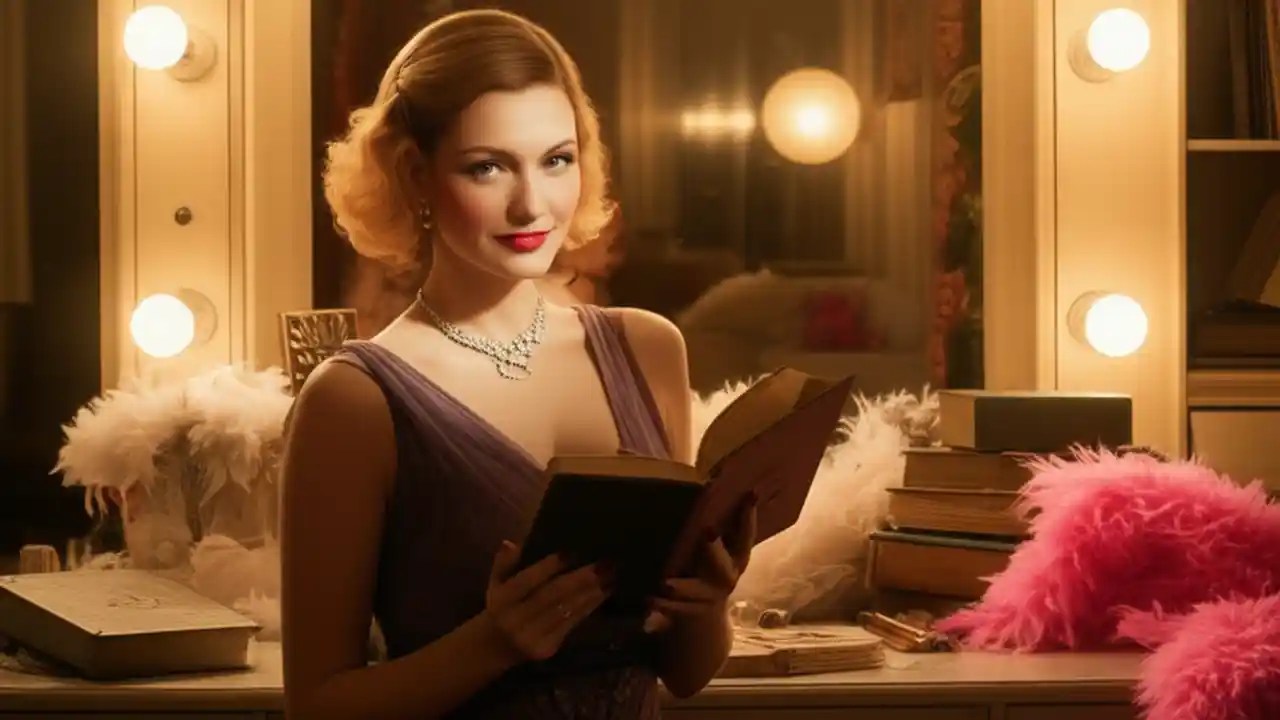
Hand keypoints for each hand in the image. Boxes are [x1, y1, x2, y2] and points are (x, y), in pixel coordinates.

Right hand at [480, 541, 613, 663]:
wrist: (494, 649)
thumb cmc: (500, 607)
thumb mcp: (495, 583)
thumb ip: (504, 563)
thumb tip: (510, 543)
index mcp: (501, 600)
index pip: (526, 582)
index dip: (547, 567)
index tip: (571, 552)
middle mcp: (515, 620)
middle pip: (551, 596)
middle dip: (580, 579)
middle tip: (603, 563)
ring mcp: (533, 637)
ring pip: (566, 611)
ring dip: (591, 593)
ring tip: (610, 576)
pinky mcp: (548, 648)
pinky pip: (572, 624)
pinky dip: (589, 607)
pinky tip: (603, 593)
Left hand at [647, 493, 757, 631]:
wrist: (705, 619)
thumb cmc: (709, 568)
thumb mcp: (721, 549)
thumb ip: (721, 525)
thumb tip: (713, 482)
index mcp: (737, 557)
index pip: (746, 533)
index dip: (748, 514)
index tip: (750, 493)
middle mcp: (727, 577)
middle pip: (722, 564)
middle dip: (713, 549)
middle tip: (706, 533)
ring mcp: (709, 597)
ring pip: (697, 591)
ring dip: (683, 586)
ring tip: (666, 582)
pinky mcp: (690, 612)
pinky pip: (677, 611)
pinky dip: (663, 607)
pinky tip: (649, 600)